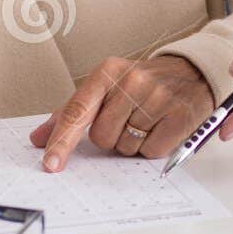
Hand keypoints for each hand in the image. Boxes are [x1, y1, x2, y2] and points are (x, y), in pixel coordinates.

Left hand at [29, 55, 214, 171]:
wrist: (193, 70)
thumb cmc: (144, 82)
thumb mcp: (107, 85)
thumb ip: (72, 112)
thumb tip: (38, 138)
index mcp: (108, 71)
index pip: (78, 111)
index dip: (62, 140)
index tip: (51, 163)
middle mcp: (132, 81)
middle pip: (101, 137)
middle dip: (111, 136)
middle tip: (129, 118)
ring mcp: (158, 97)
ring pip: (125, 147)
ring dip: (133, 142)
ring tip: (148, 120)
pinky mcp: (179, 116)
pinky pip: (151, 151)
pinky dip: (154, 147)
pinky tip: (162, 127)